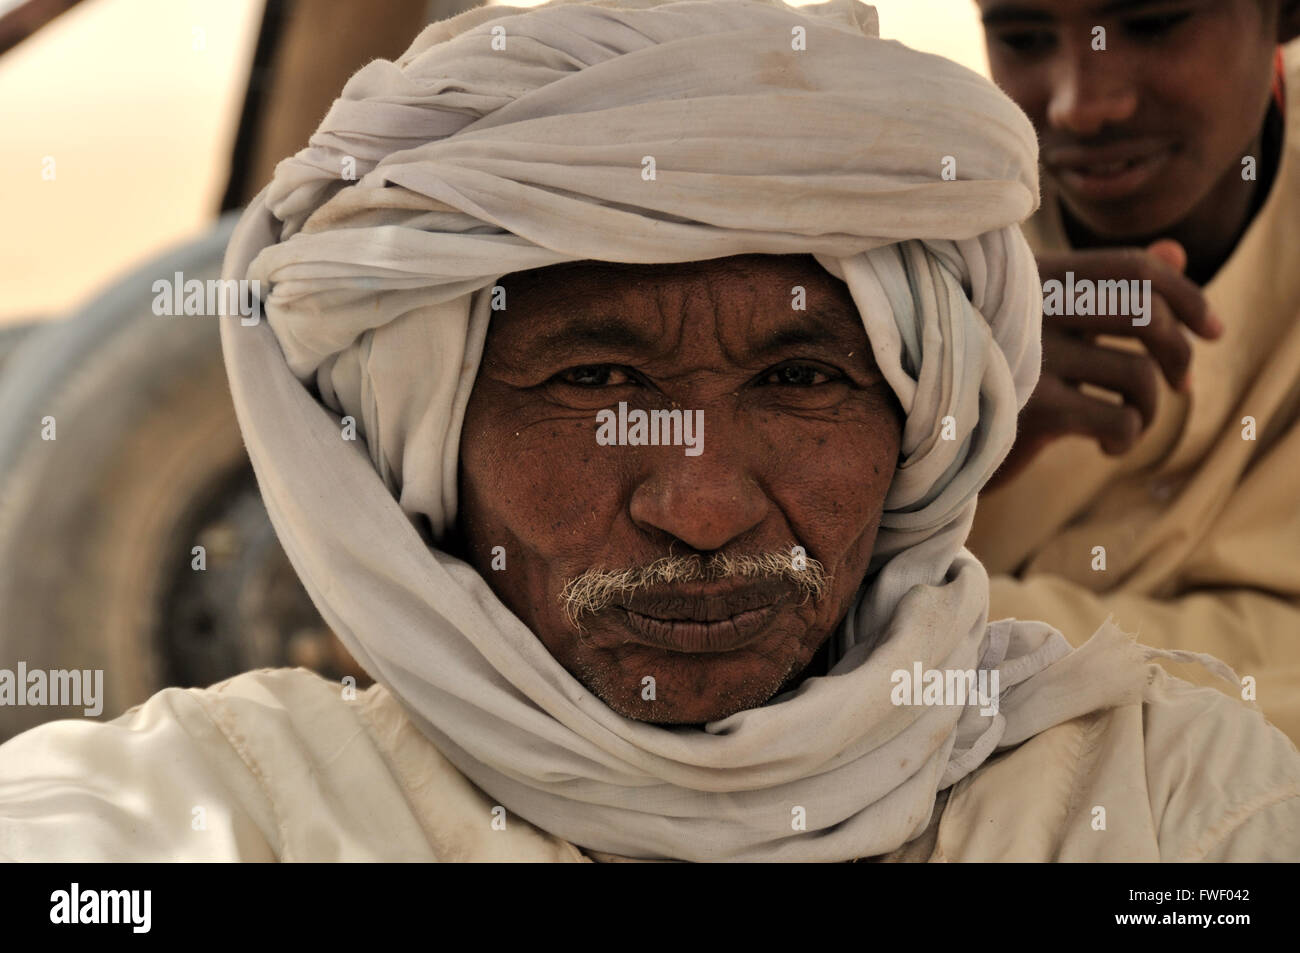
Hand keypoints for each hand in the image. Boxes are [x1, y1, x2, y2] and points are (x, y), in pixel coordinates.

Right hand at [987, 240, 1222, 489]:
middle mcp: (1031, 308)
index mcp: (1034, 278)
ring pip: (1139, 373)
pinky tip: (1109, 445)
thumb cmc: (995, 374)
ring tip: (1131, 423)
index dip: (1187, 294)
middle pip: (1147, 314)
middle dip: (1179, 353)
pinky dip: (1128, 436)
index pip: (1131, 267)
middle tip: (1180, 384)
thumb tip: (1176, 252)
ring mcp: (1030, 357)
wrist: (931, 436)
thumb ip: (1106, 287)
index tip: (1213, 329)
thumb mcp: (1047, 323)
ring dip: (1153, 407)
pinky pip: (1119, 418)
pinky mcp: (1032, 409)